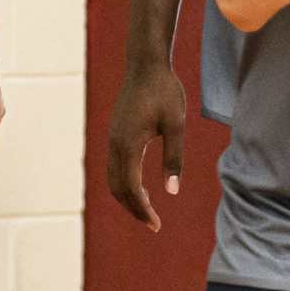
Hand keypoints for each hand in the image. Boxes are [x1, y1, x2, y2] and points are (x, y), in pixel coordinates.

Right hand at [105, 64, 189, 231]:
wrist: (146, 65)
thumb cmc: (165, 92)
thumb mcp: (176, 124)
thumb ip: (173, 157)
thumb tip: (172, 191)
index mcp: (129, 145)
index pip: (131, 188)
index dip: (143, 210)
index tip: (157, 225)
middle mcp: (115, 145)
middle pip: (118, 189)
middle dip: (134, 209)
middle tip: (153, 224)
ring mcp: (112, 139)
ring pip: (113, 179)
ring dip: (127, 198)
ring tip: (147, 210)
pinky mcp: (115, 134)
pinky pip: (114, 167)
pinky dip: (124, 183)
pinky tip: (140, 187)